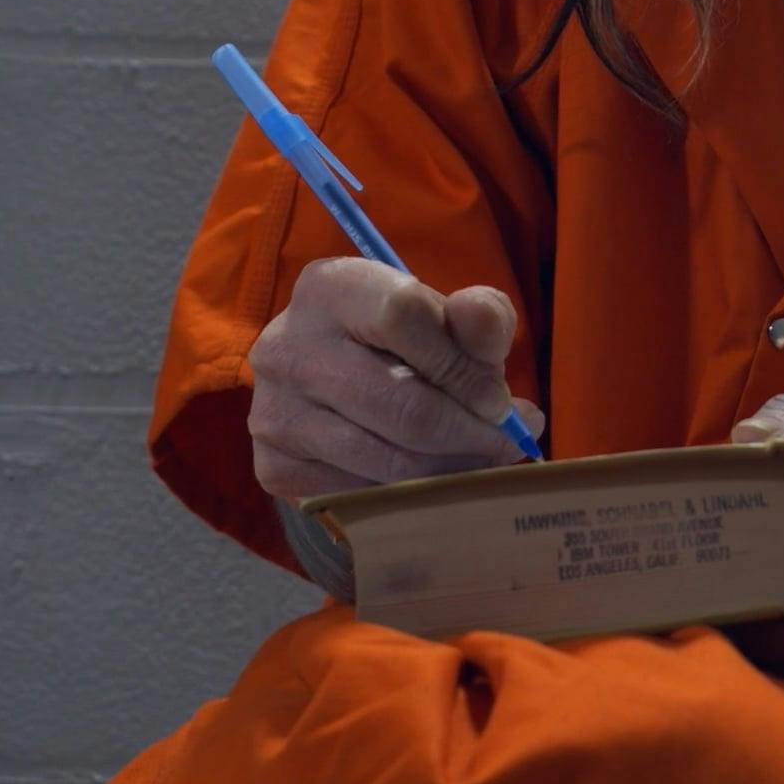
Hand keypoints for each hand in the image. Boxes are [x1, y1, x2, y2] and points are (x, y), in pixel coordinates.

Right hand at [248, 257, 542, 499]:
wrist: (330, 379)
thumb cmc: (402, 342)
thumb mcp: (445, 315)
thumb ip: (478, 316)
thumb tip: (490, 333)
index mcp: (330, 288)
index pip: (403, 318)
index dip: (463, 366)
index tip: (500, 401)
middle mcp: (287, 347)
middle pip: (403, 407)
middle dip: (471, 435)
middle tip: (509, 444)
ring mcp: (275, 412)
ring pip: (389, 461)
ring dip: (452, 470)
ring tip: (483, 461)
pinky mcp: (275, 467)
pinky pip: (365, 495)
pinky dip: (412, 495)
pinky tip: (434, 476)